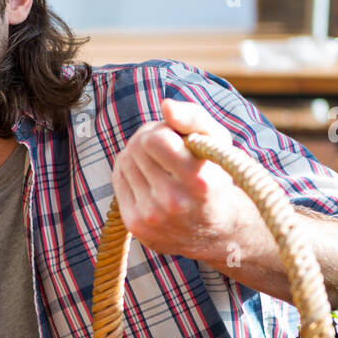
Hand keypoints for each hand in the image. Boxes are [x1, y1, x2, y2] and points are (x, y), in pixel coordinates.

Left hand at [110, 98, 261, 264]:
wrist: (217, 231)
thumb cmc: (216, 176)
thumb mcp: (218, 142)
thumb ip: (194, 117)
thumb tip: (165, 106)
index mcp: (199, 181)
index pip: (156, 138)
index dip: (162, 130)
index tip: (175, 136)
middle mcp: (173, 203)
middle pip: (137, 147)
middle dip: (149, 139)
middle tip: (167, 146)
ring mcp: (151, 217)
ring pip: (124, 161)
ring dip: (138, 154)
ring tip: (160, 162)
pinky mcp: (136, 225)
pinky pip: (118, 179)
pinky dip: (131, 171)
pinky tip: (149, 176)